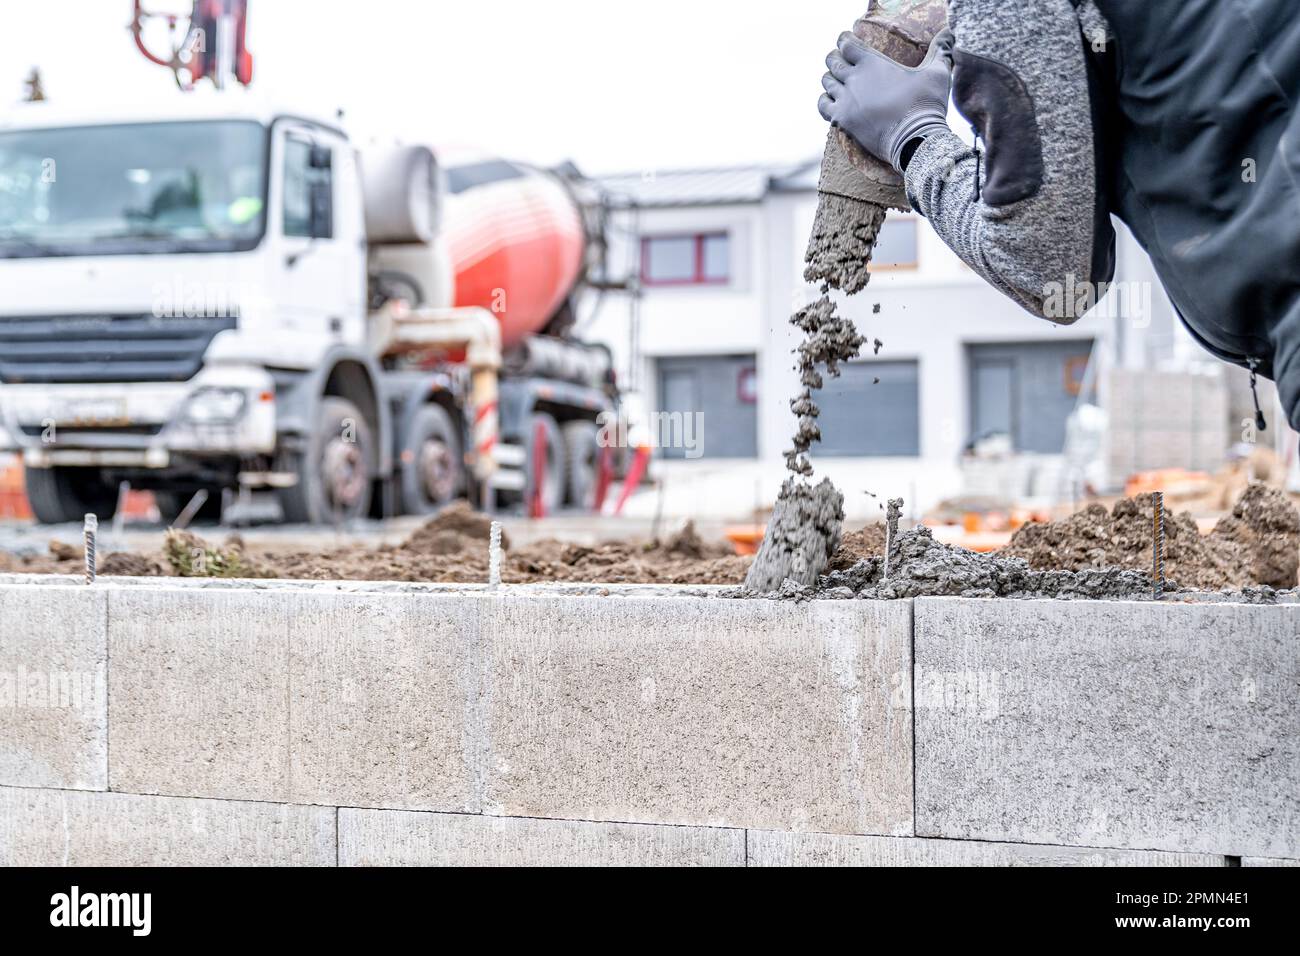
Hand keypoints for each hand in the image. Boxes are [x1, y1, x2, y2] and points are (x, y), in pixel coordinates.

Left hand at [819, 29, 953, 170]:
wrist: (914, 140)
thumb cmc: (925, 104)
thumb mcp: (937, 73)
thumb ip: (940, 51)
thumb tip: (949, 33)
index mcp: (871, 62)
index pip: (846, 44)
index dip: (844, 41)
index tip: (846, 41)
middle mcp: (854, 79)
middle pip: (833, 62)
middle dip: (836, 59)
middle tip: (840, 60)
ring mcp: (846, 100)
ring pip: (826, 83)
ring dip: (830, 79)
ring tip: (837, 80)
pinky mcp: (842, 120)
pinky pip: (823, 106)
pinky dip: (825, 101)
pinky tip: (832, 101)